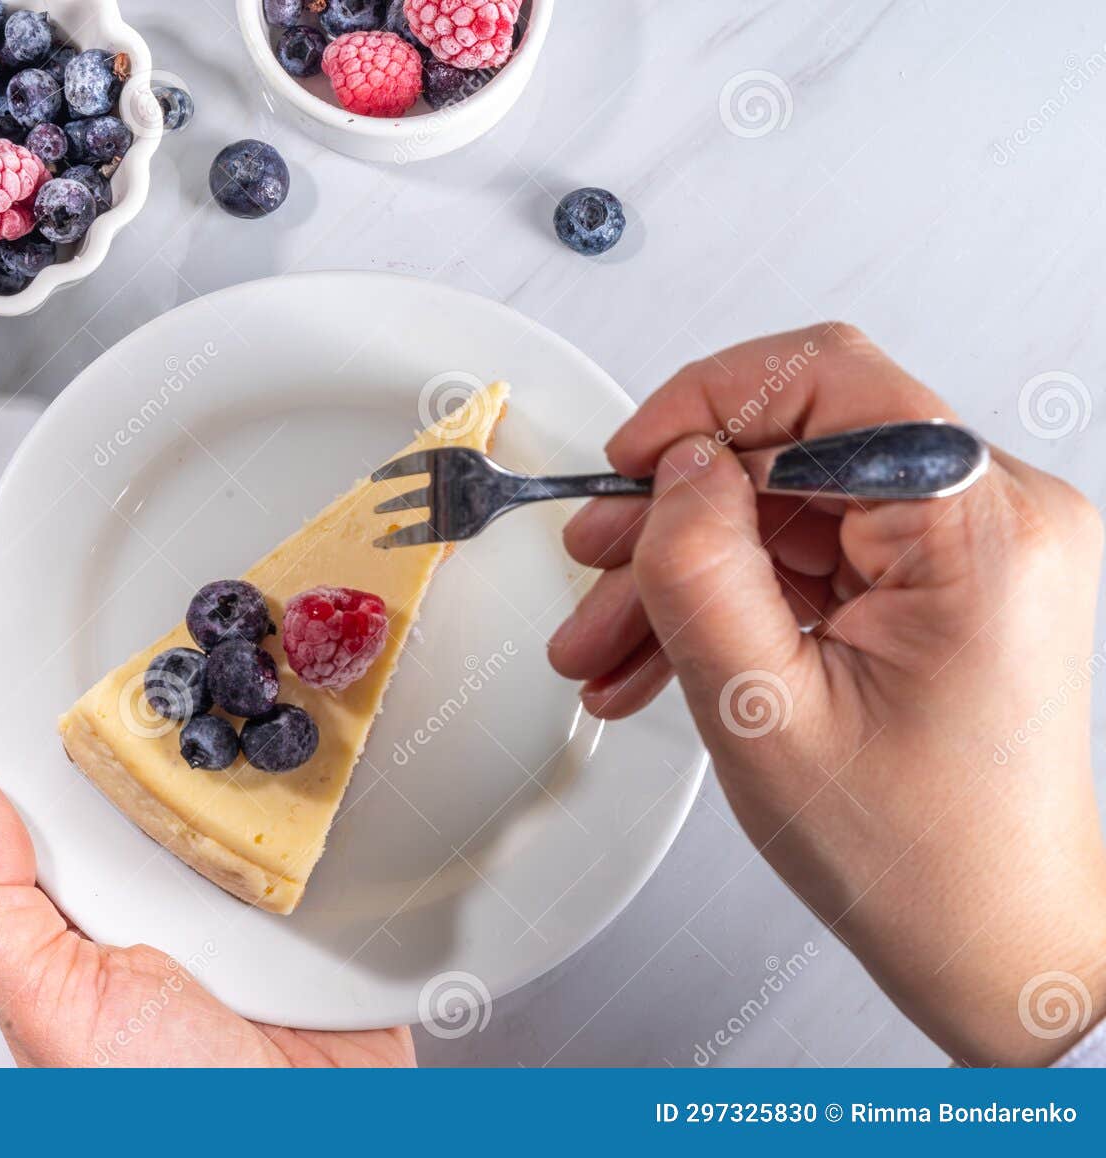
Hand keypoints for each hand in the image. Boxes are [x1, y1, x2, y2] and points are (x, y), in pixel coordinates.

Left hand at [0, 562, 414, 1066]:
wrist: (309, 1145)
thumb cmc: (171, 1109)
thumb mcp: (56, 1016)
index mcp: (51, 911)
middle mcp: (122, 884)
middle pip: (84, 746)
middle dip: (77, 659)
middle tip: (88, 578)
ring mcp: (206, 879)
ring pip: (187, 755)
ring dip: (197, 689)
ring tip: (209, 614)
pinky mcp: (288, 884)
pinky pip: (284, 792)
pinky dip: (292, 741)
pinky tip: (301, 700)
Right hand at [549, 323, 1105, 1065]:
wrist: (997, 940)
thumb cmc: (921, 857)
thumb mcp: (765, 712)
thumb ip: (701, 570)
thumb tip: (671, 469)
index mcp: (978, 529)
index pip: (831, 382)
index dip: (707, 403)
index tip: (628, 460)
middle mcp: (995, 518)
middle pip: (797, 450)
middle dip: (675, 511)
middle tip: (593, 560)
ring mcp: (971, 551)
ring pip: (789, 509)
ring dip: (686, 568)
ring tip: (606, 639)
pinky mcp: (944, 584)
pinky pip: (813, 557)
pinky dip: (733, 599)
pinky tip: (661, 655)